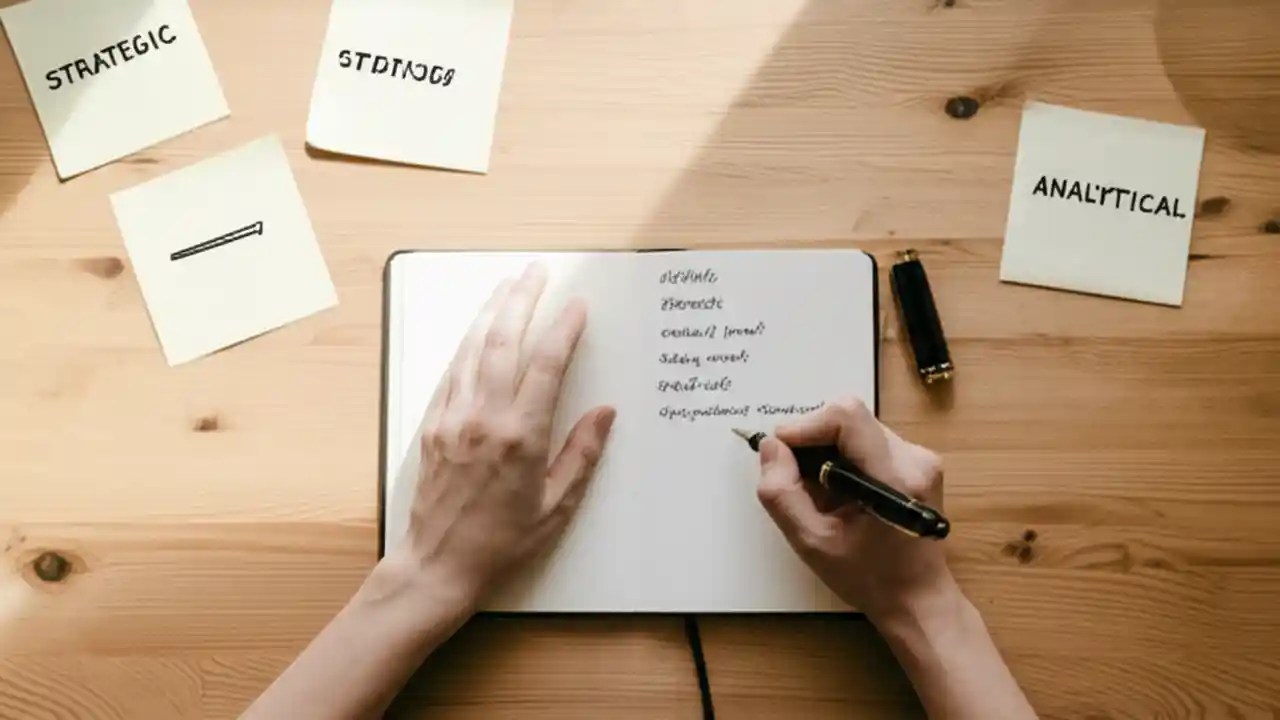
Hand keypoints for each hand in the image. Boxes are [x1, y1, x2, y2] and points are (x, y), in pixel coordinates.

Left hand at [396, 263, 615, 605]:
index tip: (578, 305)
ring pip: (472, 350)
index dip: (563, 329)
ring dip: (491, 313)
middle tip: (536, 272)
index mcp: (519, 437)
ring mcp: (452, 419)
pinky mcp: (432, 427)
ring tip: (507, 286)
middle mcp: (483, 418)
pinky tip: (477, 331)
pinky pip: (451, 373)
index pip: (545, 365)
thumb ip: (581, 454)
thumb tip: (605, 413)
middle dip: (521, 300)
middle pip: (503, 342)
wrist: (438, 566)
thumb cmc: (501, 543)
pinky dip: (467, 345)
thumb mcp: (555, 506)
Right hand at [756, 397, 952, 624]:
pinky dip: (842, 457)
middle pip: (848, 419)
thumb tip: (770, 447)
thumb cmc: (869, 578)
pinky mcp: (916, 461)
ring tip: (819, 492)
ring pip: (855, 428)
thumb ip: (782, 493)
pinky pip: (867, 440)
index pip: (846, 417)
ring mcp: (919, 457)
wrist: (918, 598)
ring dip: (826, 450)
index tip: (780, 452)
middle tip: (796, 479)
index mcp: (895, 478)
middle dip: (812, 441)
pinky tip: (838, 492)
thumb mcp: (812, 543)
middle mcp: (913, 458)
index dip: (805, 425)